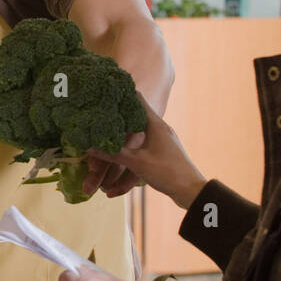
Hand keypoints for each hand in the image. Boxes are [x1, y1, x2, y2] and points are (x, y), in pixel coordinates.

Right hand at [88, 98, 207, 208]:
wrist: (190, 191)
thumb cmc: (166, 172)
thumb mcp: (136, 162)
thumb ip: (113, 154)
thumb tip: (89, 148)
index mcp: (155, 124)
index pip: (138, 99)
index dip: (123, 92)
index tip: (106, 90)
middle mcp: (159, 128)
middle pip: (135, 115)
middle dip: (118, 114)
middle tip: (100, 112)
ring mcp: (162, 140)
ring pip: (138, 131)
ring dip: (124, 134)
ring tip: (106, 134)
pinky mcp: (162, 151)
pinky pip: (142, 144)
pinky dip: (131, 147)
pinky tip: (120, 155)